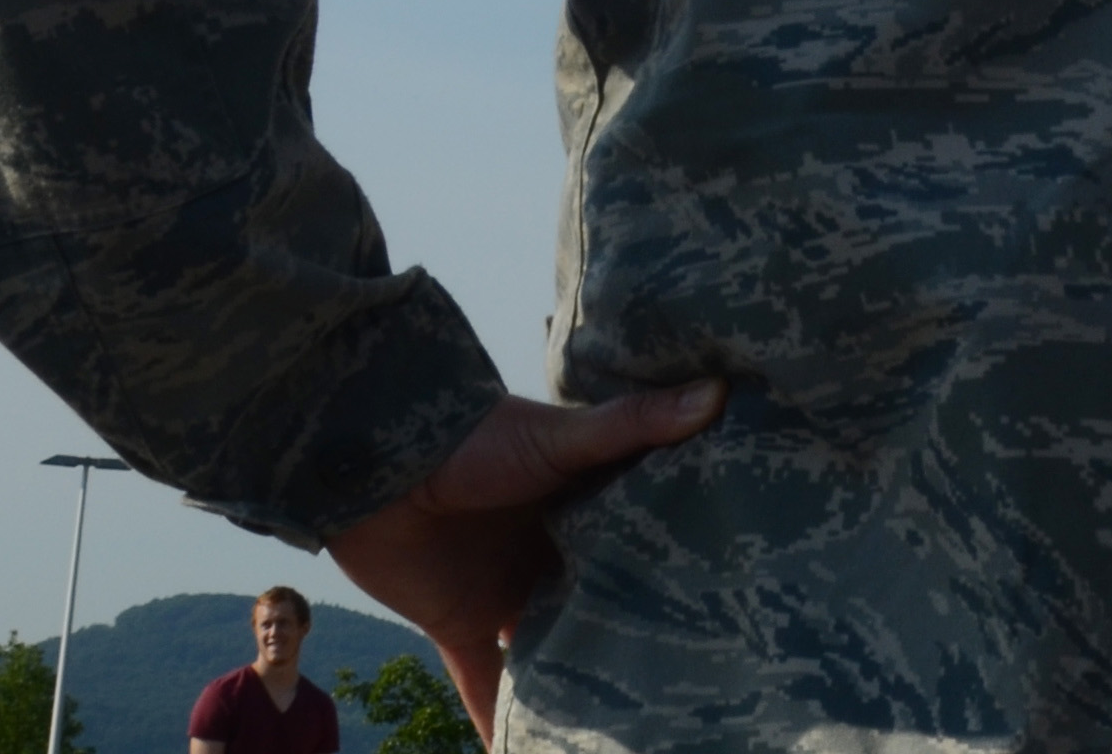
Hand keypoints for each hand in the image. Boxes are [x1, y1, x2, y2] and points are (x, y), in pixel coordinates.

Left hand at [326, 382, 722, 739]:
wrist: (380, 462)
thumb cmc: (478, 437)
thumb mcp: (563, 435)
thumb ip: (635, 423)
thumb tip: (718, 393)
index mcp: (587, 509)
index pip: (644, 546)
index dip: (680, 570)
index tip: (730, 599)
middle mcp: (553, 556)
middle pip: (602, 604)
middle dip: (633, 636)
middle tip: (687, 678)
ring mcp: (507, 594)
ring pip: (552, 649)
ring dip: (573, 684)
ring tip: (619, 726)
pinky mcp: (459, 624)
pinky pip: (484, 683)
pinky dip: (497, 721)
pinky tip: (519, 753)